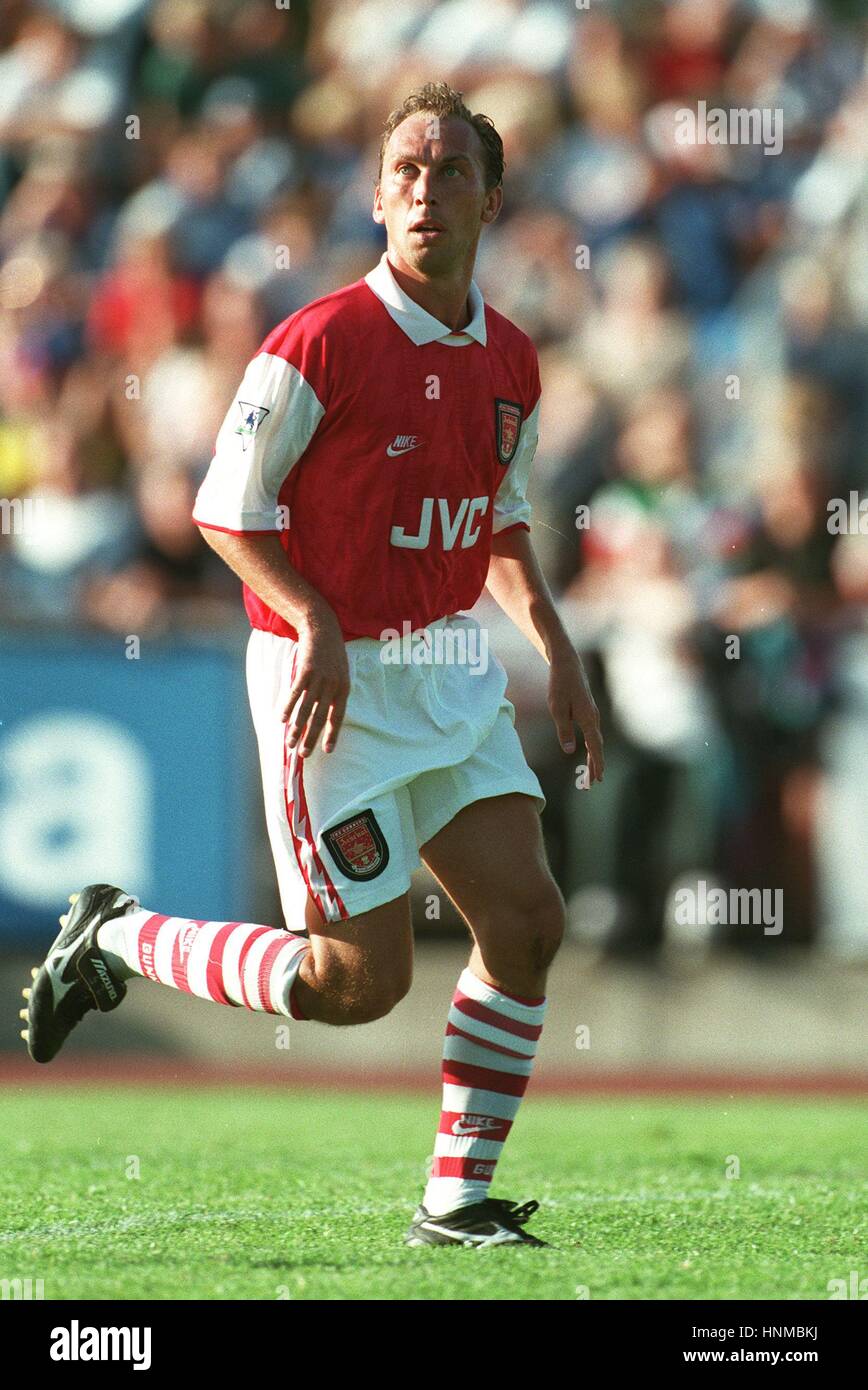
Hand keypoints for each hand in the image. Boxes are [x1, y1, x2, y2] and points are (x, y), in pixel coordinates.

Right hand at [282, 609, 349, 756]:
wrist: (322, 627)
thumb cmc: (331, 653)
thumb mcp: (341, 672)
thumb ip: (334, 692)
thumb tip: (326, 714)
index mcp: (344, 688)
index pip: (338, 717)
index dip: (332, 734)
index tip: (326, 750)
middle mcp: (332, 685)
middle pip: (320, 718)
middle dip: (311, 738)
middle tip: (304, 754)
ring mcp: (318, 679)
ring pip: (305, 710)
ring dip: (296, 728)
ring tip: (289, 742)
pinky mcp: (304, 671)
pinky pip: (294, 694)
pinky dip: (287, 708)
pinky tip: (280, 719)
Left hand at [547, 647, 603, 782]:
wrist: (566, 663)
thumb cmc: (560, 685)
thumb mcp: (557, 709)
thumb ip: (564, 731)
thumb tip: (570, 751)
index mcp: (588, 718)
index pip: (594, 747)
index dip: (595, 764)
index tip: (596, 779)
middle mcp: (594, 717)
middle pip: (597, 746)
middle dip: (596, 765)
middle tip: (594, 783)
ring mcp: (592, 713)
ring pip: (595, 740)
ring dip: (594, 756)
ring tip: (592, 772)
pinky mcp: (587, 710)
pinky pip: (592, 732)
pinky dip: (592, 745)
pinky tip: (588, 751)